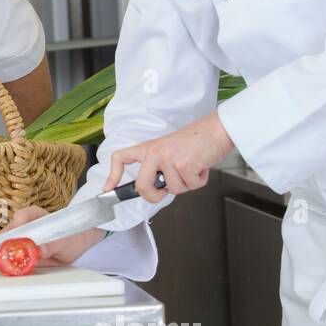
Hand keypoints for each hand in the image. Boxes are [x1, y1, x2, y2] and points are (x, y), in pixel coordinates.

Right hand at [0, 206, 105, 266]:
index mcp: (36, 215)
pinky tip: (1, 268)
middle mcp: (26, 225)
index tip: (15, 234)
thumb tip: (39, 251)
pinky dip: (7, 262)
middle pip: (9, 232)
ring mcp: (23, 238)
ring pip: (6, 244)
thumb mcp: (65, 239)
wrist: (77, 243)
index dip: (17, 224)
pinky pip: (13, 256)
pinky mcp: (24, 251)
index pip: (23, 216)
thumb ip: (53, 244)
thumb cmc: (72, 234)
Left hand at [103, 110, 233, 201]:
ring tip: (193, 166)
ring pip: (173, 189)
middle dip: (153, 196)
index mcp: (149, 148)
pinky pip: (190, 186)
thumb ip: (158, 165)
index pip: (121, 157)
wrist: (217, 129)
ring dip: (187, 183)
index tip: (108, 188)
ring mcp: (168, 159)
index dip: (112, 175)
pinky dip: (199, 181)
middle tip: (164, 192)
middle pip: (142, 186)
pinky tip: (201, 166)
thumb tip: (156, 186)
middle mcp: (155, 152)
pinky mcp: (184, 165)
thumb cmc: (197, 140)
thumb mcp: (169, 148)